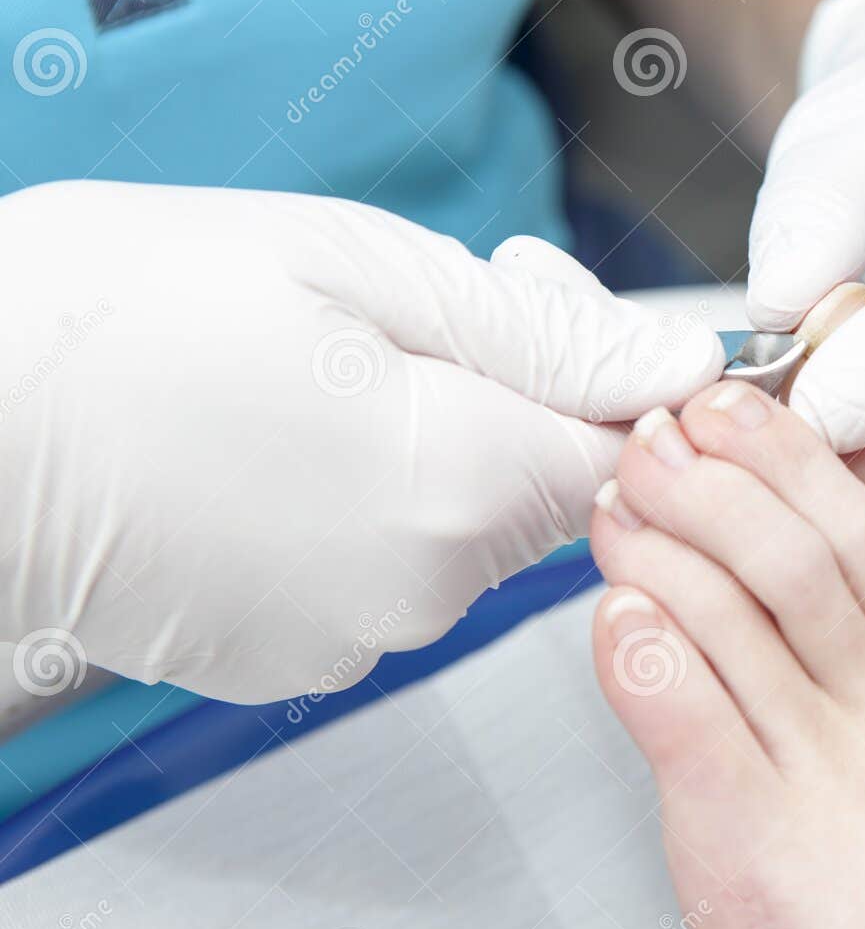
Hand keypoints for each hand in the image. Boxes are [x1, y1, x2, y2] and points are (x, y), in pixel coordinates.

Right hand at [0, 181, 721, 702]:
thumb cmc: (123, 312)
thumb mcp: (360, 268)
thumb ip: (544, 335)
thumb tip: (676, 371)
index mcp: (458, 484)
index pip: (632, 455)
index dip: (611, 380)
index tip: (557, 320)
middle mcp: (422, 592)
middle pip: (545, 495)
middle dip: (514, 402)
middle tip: (428, 316)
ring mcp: (351, 640)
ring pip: (461, 537)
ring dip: (434, 453)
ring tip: (329, 374)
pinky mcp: (290, 660)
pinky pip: (383, 579)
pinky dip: (363, 514)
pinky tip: (284, 447)